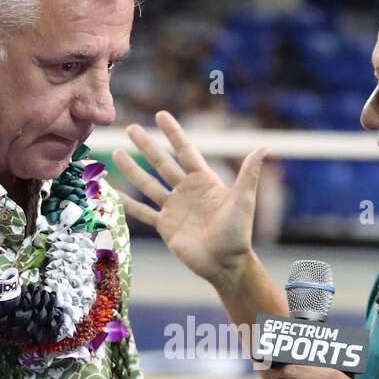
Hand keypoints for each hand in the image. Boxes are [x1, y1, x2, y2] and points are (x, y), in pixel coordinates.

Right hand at [112, 110, 268, 284]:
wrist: (225, 264)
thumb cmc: (238, 233)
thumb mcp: (243, 200)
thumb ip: (249, 173)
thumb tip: (265, 146)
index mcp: (204, 181)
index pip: (185, 151)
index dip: (173, 133)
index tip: (161, 115)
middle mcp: (187, 191)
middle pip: (162, 163)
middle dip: (146, 145)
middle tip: (131, 128)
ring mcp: (174, 208)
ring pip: (149, 184)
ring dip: (133, 169)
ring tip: (116, 153)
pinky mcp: (165, 226)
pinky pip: (143, 212)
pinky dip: (127, 203)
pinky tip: (113, 192)